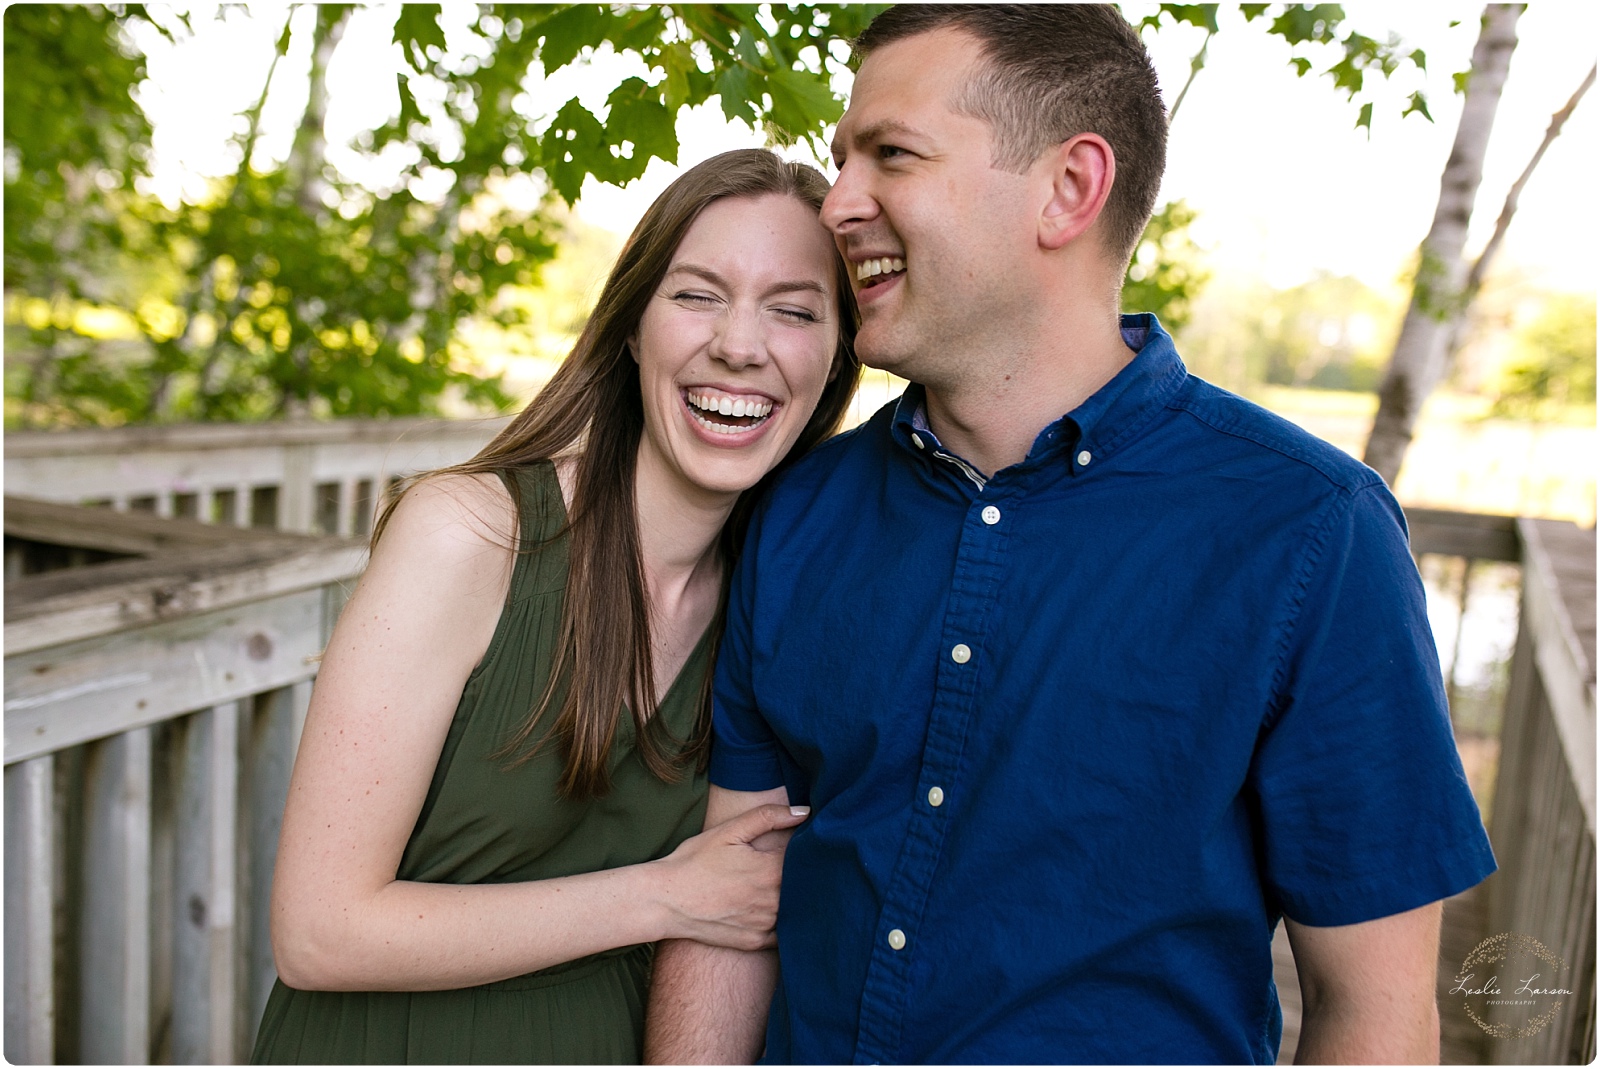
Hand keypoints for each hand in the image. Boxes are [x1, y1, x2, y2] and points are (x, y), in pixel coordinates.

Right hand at [651, 804, 808, 948]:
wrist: (664, 901)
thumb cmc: (694, 862)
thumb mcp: (729, 830)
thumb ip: (768, 817)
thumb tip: (805, 812)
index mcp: (772, 870)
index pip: (805, 856)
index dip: (805, 847)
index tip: (800, 843)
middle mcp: (775, 900)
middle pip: (805, 884)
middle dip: (803, 872)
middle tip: (786, 864)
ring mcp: (766, 924)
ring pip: (797, 908)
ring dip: (795, 897)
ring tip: (774, 884)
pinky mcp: (757, 942)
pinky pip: (783, 933)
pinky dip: (784, 921)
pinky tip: (770, 908)